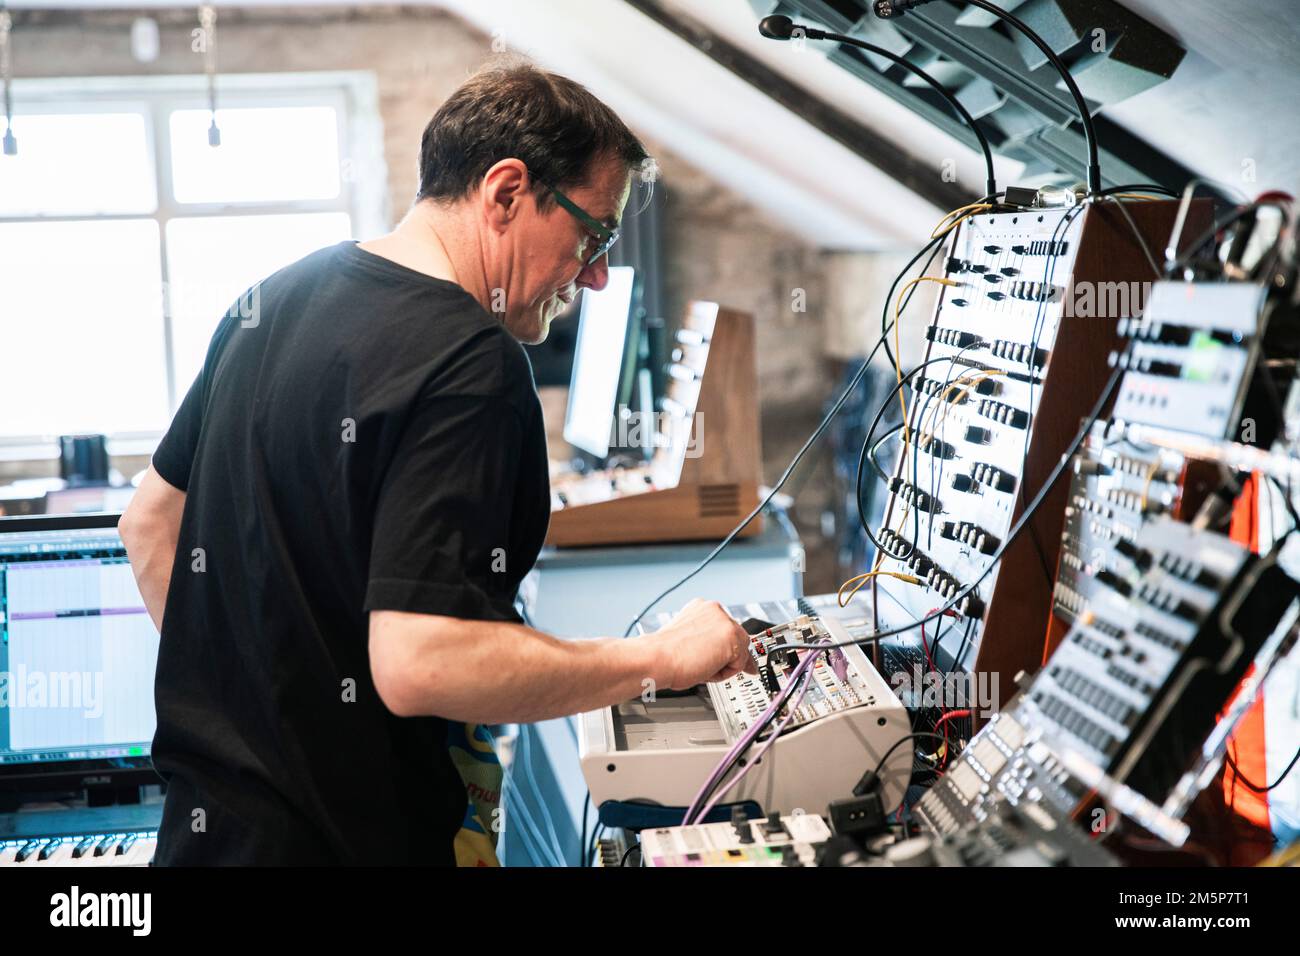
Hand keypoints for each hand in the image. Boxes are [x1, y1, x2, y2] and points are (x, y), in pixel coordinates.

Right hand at [643, 598, 757, 689]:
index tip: (715, 657)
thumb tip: (728, 656)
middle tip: (702, 665)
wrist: (656, 659)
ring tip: (698, 664)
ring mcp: (725, 621)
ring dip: (722, 665)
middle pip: (736, 641)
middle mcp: (714, 609)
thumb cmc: (664, 656)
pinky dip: (723, 673)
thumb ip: (708, 642)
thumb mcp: (688, 641)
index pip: (725, 630)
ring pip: (738, 653)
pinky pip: (739, 664)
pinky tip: (704, 667)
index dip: (722, 649)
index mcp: (701, 608)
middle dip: (725, 658)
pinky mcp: (733, 636)